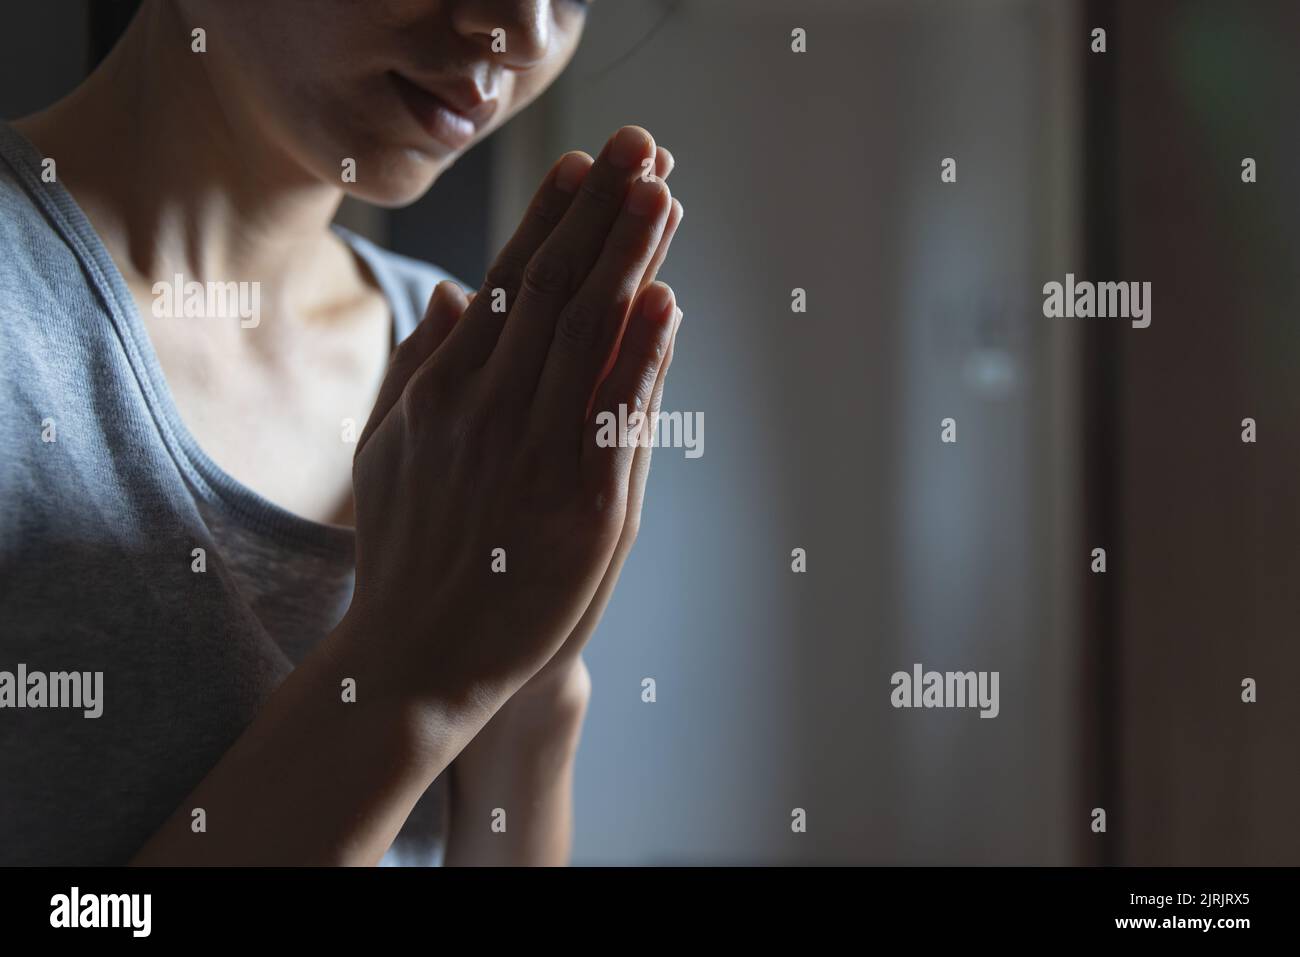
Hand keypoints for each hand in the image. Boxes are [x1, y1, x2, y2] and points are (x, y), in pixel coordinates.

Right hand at [343, 127, 679, 735]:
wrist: (417, 659)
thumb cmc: (406, 552)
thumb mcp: (388, 450)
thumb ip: (422, 368)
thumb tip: (455, 293)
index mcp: (441, 393)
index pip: (507, 285)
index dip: (549, 220)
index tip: (584, 167)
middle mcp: (486, 413)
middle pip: (554, 293)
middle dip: (600, 214)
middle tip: (639, 148)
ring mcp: (534, 459)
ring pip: (589, 340)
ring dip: (631, 260)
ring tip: (663, 194)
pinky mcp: (583, 511)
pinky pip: (618, 419)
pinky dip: (644, 358)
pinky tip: (668, 304)